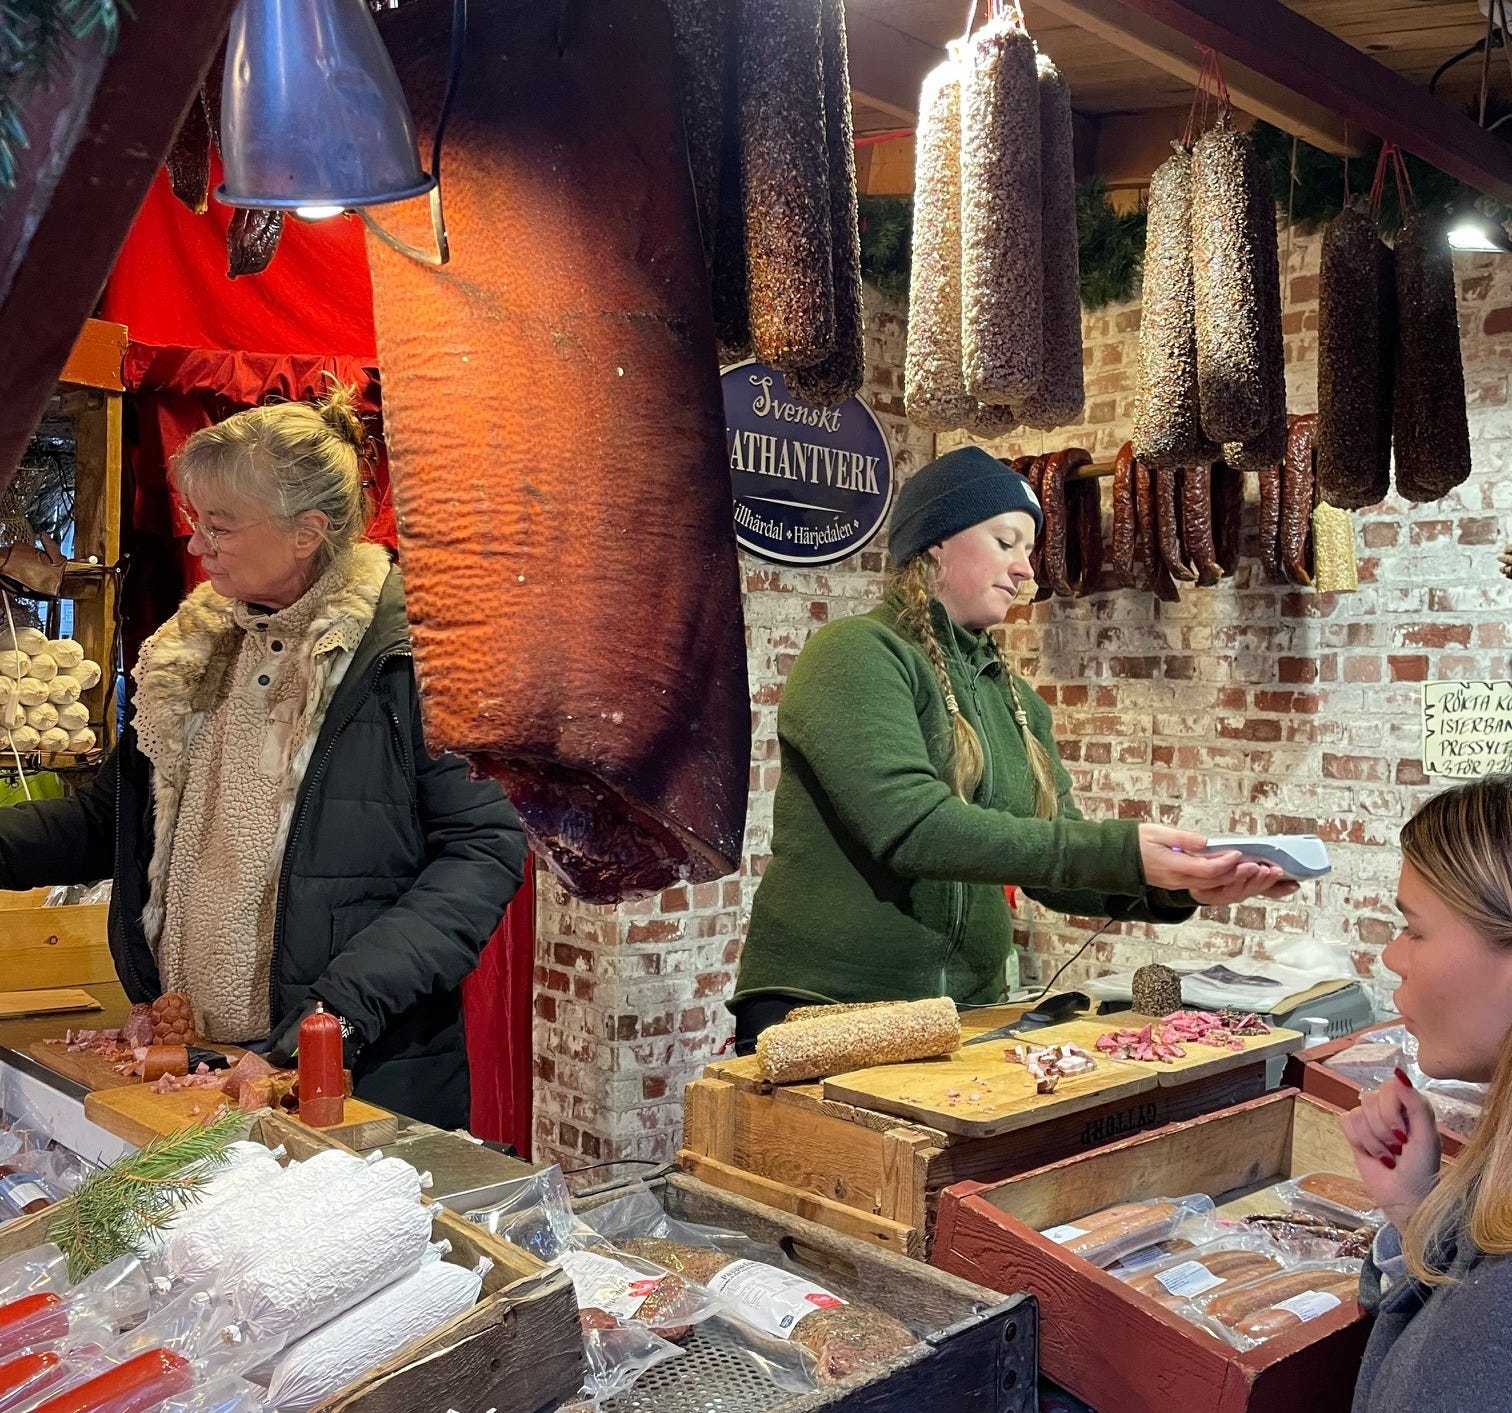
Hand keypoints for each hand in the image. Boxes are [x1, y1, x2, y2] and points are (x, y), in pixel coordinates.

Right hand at [1138, 825, 1297, 903]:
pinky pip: (1212, 890)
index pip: (1206, 870)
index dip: (1226, 864)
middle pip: (1217, 884)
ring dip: (1242, 884)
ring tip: (1262, 875)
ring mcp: (1182, 885)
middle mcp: (1180, 881)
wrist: (1118, 860)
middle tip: (1263, 868)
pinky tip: (1245, 880)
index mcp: (1174, 867)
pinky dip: (1232, 886)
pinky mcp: (1184, 885)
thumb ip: (1182, 838)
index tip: (1239, 854)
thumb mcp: (1156, 832)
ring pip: (1218, 890)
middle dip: (1242, 877)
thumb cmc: (1136, 843)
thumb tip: (1205, 842)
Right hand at [1340, 1069, 1439, 1228]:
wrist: (1405, 1197)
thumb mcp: (1427, 1137)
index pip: (1389, 1087)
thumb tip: (1398, 1074)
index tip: (1404, 1134)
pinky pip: (1346, 1123)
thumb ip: (1416, 1104)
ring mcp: (1371, 1120)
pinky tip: (1372, 1154)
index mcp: (1410, 1105)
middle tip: (1397, 1147)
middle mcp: (1389, 1108)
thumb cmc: (1423, 1169)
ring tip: (1387, 1155)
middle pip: (1369, 1100)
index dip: (1391, 1110)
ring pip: (1357, 1113)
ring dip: (1373, 1141)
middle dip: (1382, 1130)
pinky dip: (1359, 1142)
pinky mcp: (1355, 1133)